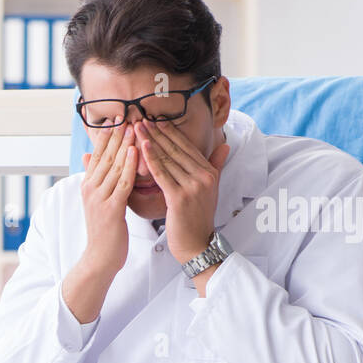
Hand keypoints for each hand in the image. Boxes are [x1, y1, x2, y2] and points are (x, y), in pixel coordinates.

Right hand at [78, 121, 137, 273]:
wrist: (100, 257)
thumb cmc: (105, 231)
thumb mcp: (97, 202)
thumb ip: (97, 179)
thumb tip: (89, 157)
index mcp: (87, 186)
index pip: (98, 155)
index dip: (108, 136)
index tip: (118, 118)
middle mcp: (90, 189)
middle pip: (105, 156)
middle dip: (116, 135)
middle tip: (127, 114)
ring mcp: (99, 199)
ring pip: (113, 166)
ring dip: (124, 145)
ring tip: (134, 126)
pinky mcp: (110, 209)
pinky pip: (122, 183)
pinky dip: (129, 165)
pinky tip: (137, 152)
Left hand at [134, 118, 228, 264]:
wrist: (196, 244)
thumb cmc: (197, 218)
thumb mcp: (210, 190)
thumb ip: (215, 166)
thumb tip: (225, 145)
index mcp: (209, 172)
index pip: (187, 147)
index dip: (170, 132)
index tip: (155, 120)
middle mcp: (204, 176)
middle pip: (176, 149)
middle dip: (157, 132)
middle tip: (140, 118)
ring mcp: (193, 186)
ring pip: (168, 159)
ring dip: (151, 141)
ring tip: (137, 128)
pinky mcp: (180, 197)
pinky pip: (162, 174)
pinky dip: (152, 159)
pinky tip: (142, 147)